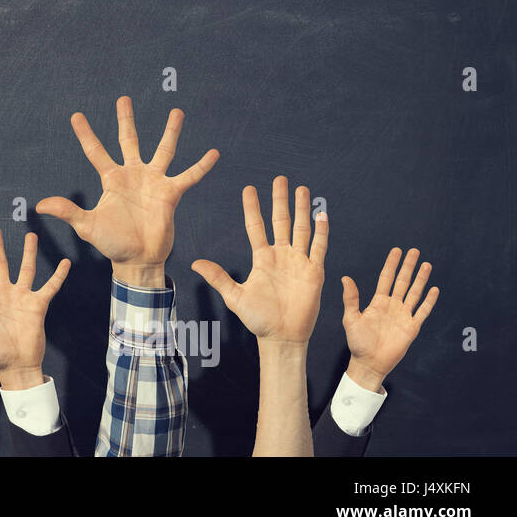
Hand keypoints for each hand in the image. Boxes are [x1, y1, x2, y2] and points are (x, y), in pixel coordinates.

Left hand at [36, 96, 217, 287]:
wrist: (137, 260)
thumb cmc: (112, 243)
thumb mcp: (87, 226)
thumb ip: (68, 211)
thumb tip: (40, 205)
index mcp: (111, 180)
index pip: (95, 151)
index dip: (86, 134)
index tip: (76, 115)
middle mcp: (132, 175)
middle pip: (128, 140)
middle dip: (125, 119)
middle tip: (123, 98)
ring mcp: (153, 182)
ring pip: (163, 150)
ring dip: (170, 131)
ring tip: (177, 111)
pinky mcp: (171, 194)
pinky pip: (189, 176)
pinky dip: (201, 166)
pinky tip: (213, 152)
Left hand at [193, 176, 326, 343]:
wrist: (281, 337)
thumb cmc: (258, 319)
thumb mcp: (235, 296)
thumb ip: (218, 277)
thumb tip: (194, 262)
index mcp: (262, 258)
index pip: (256, 226)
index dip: (253, 208)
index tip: (249, 188)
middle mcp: (281, 256)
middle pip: (281, 221)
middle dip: (280, 200)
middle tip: (280, 178)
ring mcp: (299, 262)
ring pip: (301, 229)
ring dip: (302, 210)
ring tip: (301, 189)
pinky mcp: (314, 272)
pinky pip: (319, 248)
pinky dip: (321, 232)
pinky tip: (322, 215)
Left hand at [341, 247, 439, 391]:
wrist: (369, 363)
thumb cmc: (357, 342)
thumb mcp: (351, 318)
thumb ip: (351, 299)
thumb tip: (345, 277)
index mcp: (378, 302)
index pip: (386, 278)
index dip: (391, 264)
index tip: (396, 251)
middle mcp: (392, 306)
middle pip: (403, 281)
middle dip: (408, 266)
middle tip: (415, 251)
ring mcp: (403, 315)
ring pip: (414, 293)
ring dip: (421, 279)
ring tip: (427, 265)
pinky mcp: (412, 327)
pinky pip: (423, 311)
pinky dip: (429, 301)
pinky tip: (434, 289)